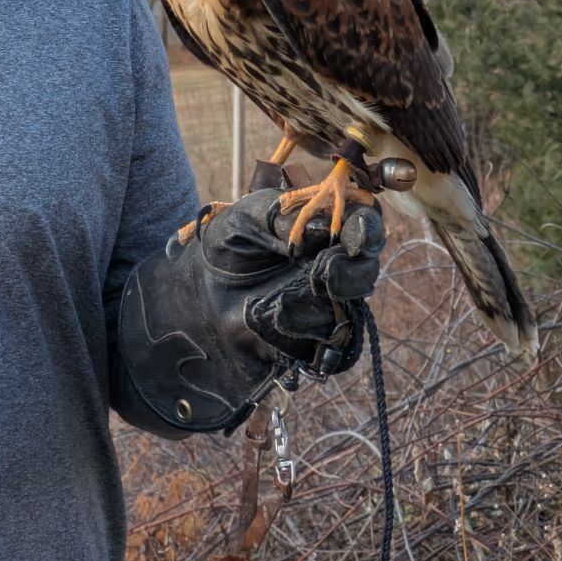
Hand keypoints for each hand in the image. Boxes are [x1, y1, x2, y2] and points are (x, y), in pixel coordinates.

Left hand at [116, 188, 383, 435]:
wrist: (195, 299)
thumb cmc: (224, 248)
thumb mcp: (250, 217)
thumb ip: (288, 217)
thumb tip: (327, 227)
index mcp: (319, 227)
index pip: (360, 221)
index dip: (365, 225)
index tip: (354, 232)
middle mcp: (331, 264)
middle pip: (366, 262)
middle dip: (356, 262)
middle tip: (330, 264)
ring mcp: (327, 303)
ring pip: (356, 301)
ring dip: (343, 290)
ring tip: (318, 281)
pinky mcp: (317, 340)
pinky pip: (340, 344)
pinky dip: (325, 331)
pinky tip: (300, 316)